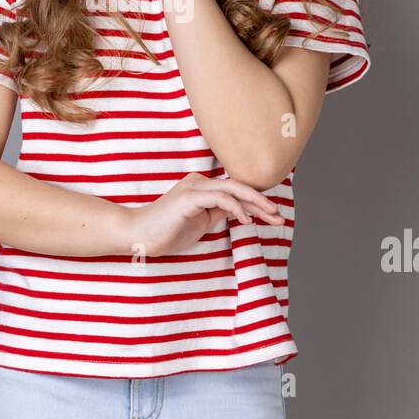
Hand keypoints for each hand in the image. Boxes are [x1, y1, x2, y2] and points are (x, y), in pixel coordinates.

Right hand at [120, 172, 284, 258]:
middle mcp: (199, 182)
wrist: (139, 235)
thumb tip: (243, 211)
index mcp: (202, 188)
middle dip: (262, 202)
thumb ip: (219, 213)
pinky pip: (219, 198)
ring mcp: (193, 188)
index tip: (274, 217)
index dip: (258, 203)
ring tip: (271, 216)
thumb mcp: (201, 223)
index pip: (236, 192)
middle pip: (238, 187)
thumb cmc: (167, 232)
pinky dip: (236, 207)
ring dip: (255, 203)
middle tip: (279, 215)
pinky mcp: (188, 197)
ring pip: (232, 189)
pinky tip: (246, 220)